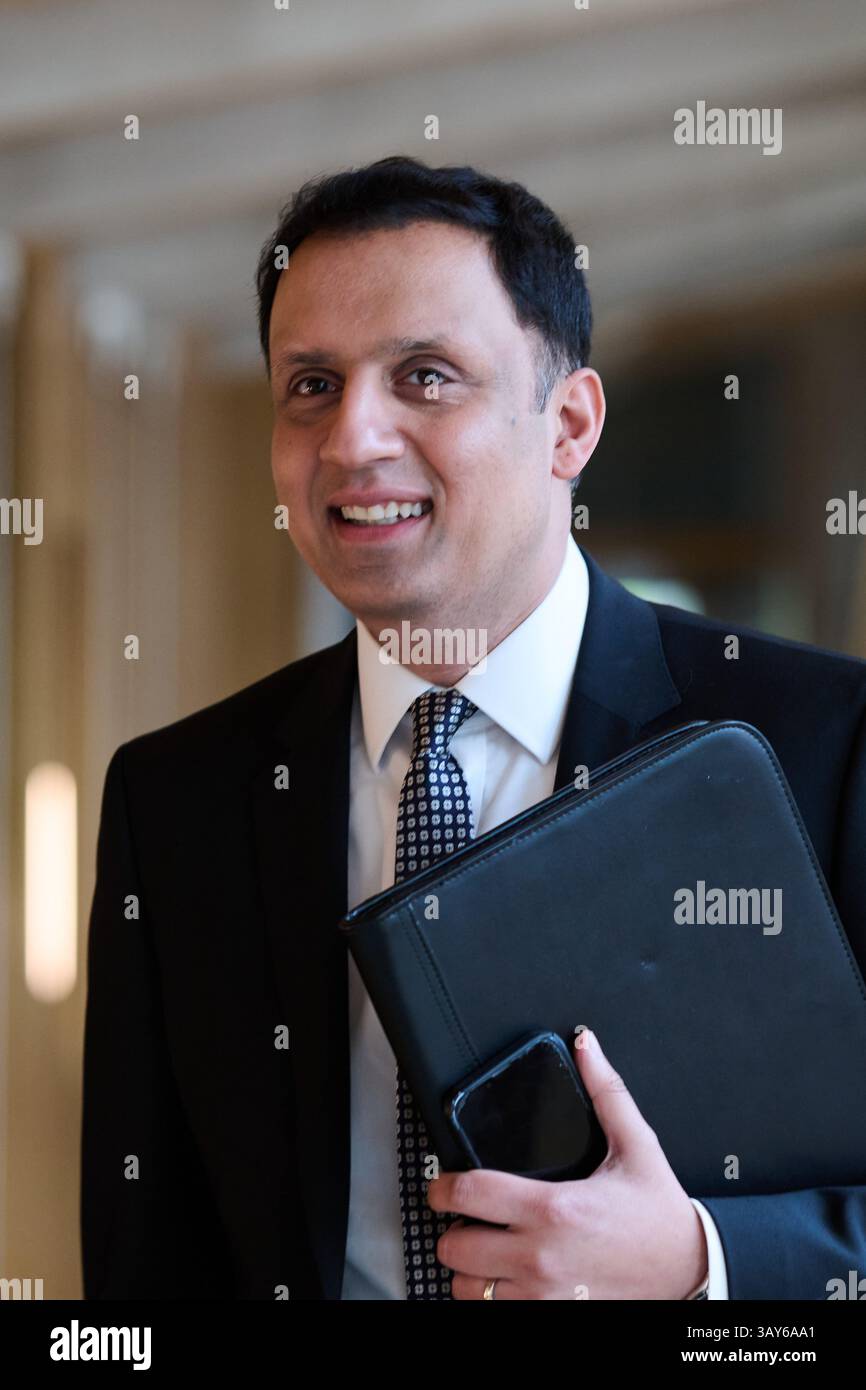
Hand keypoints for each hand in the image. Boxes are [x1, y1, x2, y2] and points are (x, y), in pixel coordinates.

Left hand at [427, 1027, 708, 1298]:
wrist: (689, 1270)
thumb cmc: (659, 1214)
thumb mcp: (637, 1145)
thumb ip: (605, 1091)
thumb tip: (585, 1045)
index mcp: (555, 1207)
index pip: (472, 1194)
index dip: (444, 1186)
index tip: (443, 1184)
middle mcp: (541, 1256)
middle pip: (456, 1247)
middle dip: (452, 1227)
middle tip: (463, 1216)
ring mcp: (542, 1295)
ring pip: (467, 1289)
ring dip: (467, 1269)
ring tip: (482, 1248)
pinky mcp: (550, 1317)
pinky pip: (492, 1313)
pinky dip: (488, 1298)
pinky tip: (502, 1277)